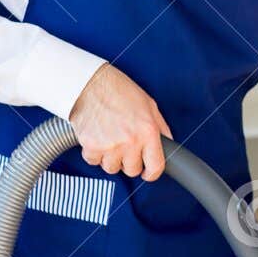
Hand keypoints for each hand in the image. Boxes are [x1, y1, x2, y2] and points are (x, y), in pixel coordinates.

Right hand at [67, 63, 174, 179]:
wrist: (90, 84)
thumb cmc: (119, 91)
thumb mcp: (149, 106)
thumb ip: (160, 128)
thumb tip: (167, 144)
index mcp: (148, 131)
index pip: (156, 166)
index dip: (152, 173)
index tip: (147, 172)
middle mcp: (131, 141)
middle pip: (132, 170)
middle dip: (129, 161)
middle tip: (124, 145)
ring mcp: (110, 146)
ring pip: (112, 168)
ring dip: (110, 158)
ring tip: (109, 139)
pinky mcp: (91, 146)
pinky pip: (94, 161)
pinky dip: (94, 153)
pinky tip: (97, 137)